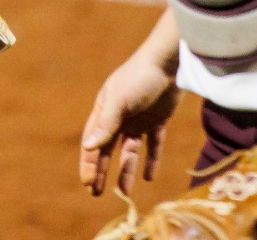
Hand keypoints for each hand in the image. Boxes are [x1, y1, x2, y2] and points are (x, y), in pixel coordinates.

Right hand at [81, 48, 181, 195]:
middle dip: (101, 170)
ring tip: (125, 191)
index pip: (92, 142)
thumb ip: (106, 124)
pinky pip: (152, 144)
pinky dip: (151, 160)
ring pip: (129, 151)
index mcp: (104, 111)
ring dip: (126, 170)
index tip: (88, 183)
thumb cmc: (139, 78)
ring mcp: (137, 120)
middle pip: (107, 150)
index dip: (89, 163)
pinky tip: (149, 177)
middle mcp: (118, 117)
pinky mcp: (156, 120)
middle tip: (96, 193)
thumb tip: (89, 147)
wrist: (169, 63)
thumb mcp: (120, 101)